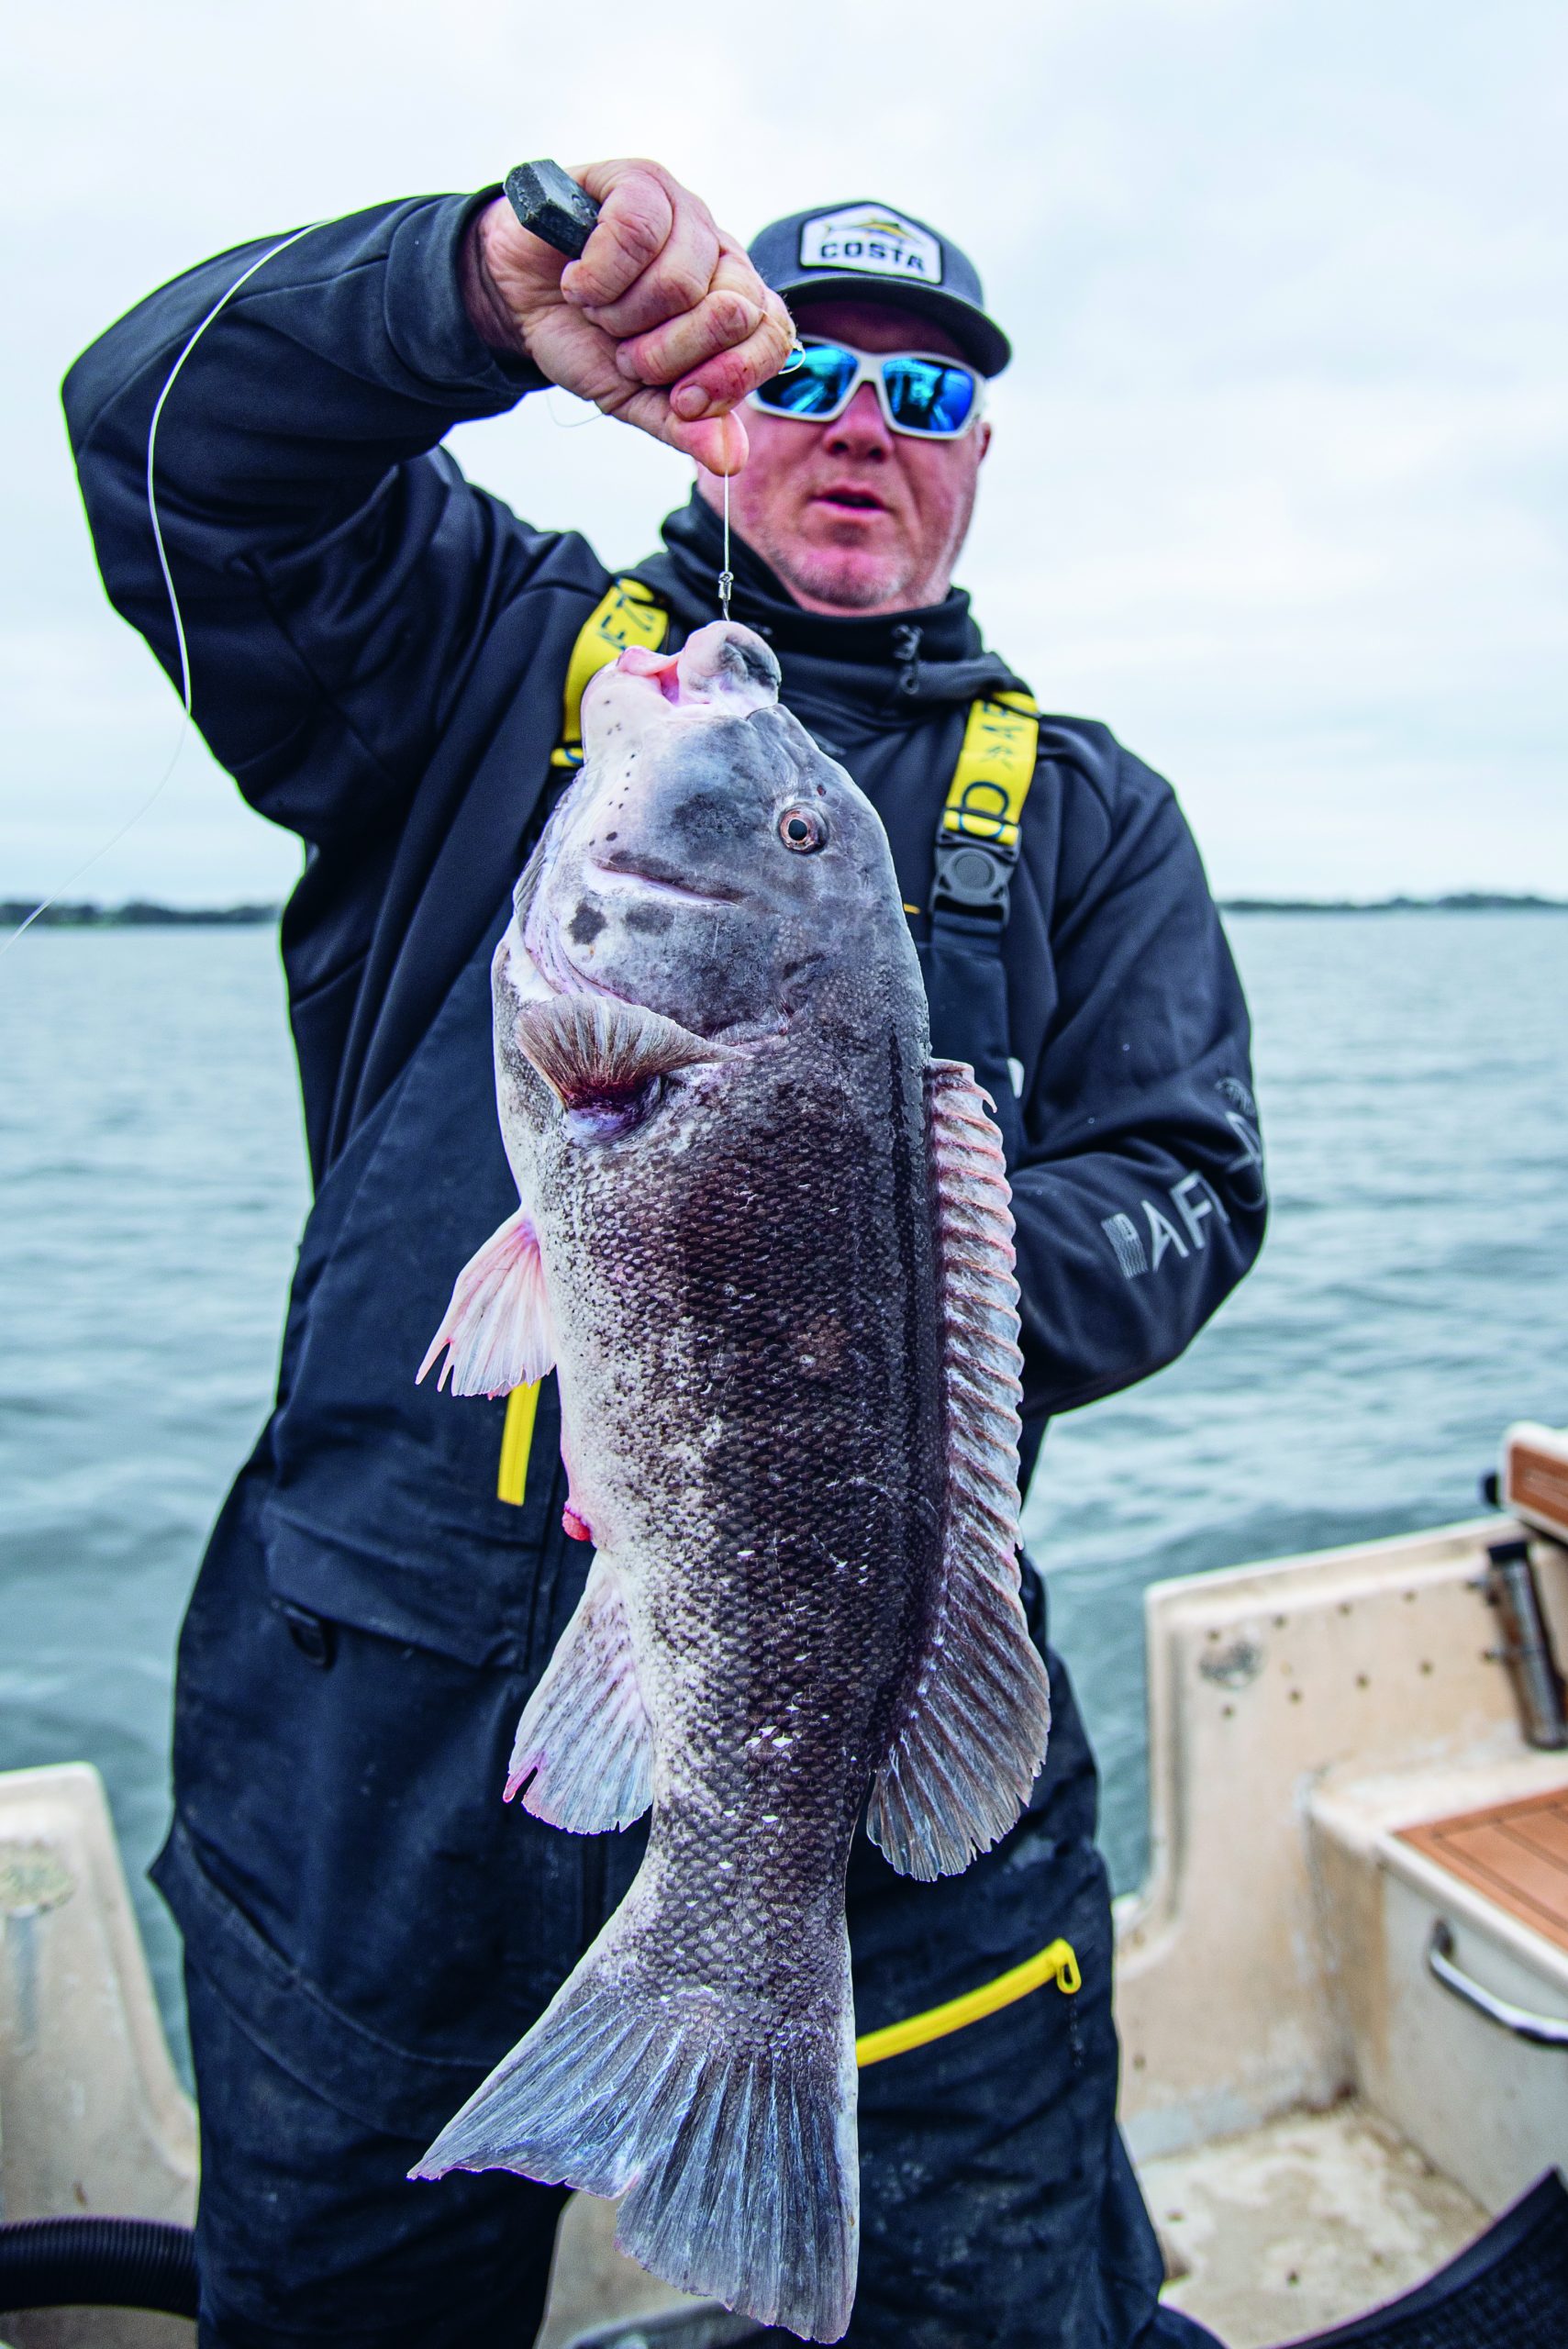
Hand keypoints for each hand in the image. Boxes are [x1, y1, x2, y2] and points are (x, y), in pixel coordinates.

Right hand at [464, 161, 792, 474]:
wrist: (520, 300)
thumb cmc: (588, 342)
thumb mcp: (636, 400)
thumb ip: (684, 427)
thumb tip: (730, 459)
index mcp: (736, 308)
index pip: (772, 337)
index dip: (729, 377)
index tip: (681, 401)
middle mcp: (721, 256)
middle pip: (733, 311)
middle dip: (669, 353)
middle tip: (628, 353)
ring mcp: (684, 213)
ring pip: (681, 279)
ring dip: (624, 316)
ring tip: (599, 311)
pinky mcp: (638, 181)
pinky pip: (637, 234)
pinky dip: (598, 277)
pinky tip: (578, 281)